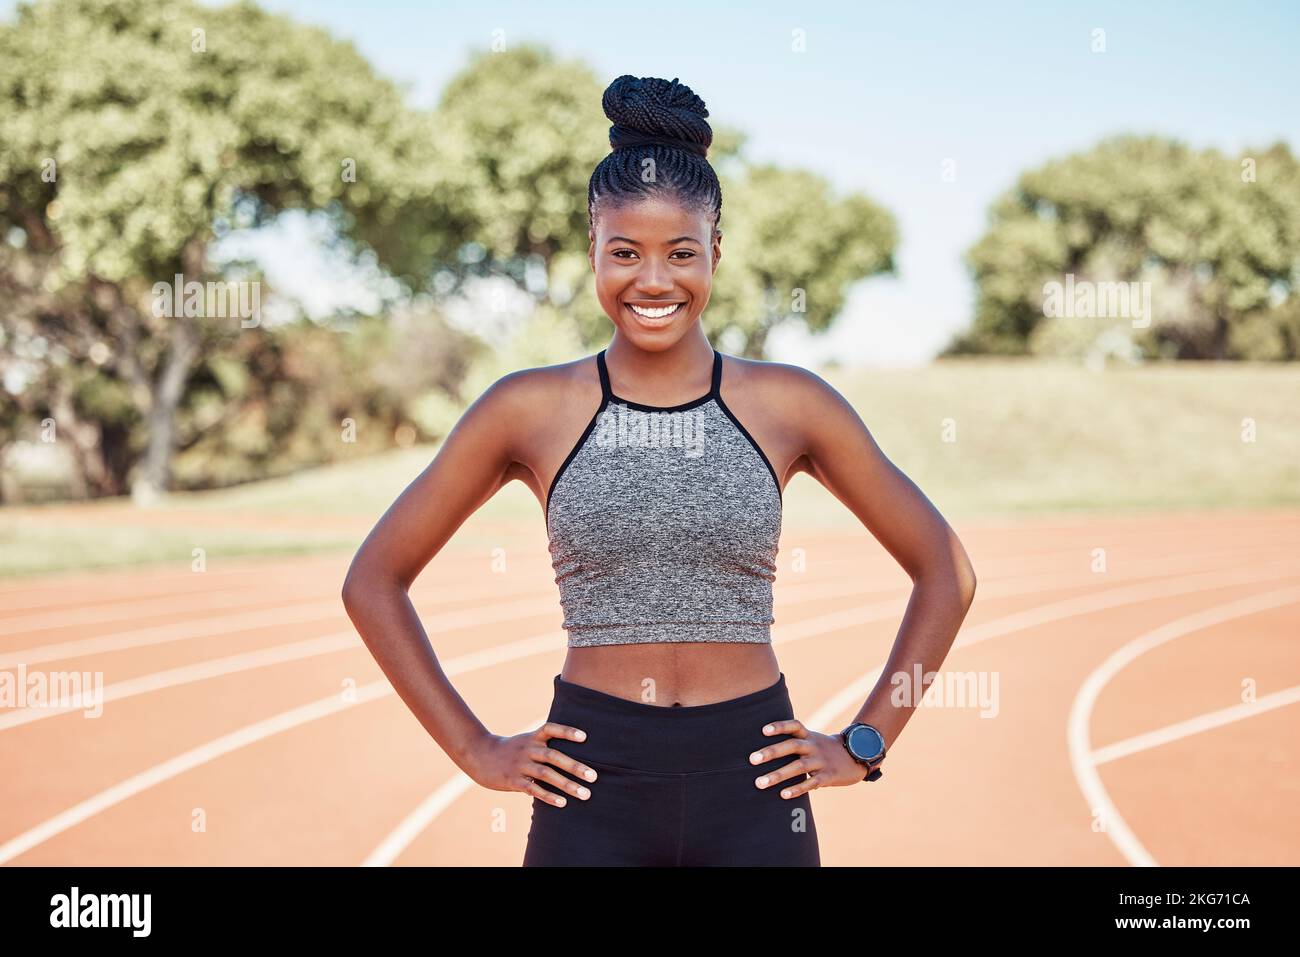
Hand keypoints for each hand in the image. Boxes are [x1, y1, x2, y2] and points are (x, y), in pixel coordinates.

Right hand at [469, 724, 599, 807]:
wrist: (480, 756)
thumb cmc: (512, 750)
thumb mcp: (526, 740)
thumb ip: (545, 744)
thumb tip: (572, 752)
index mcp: (533, 737)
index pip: (551, 729)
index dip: (567, 732)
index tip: (584, 737)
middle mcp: (528, 749)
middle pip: (553, 756)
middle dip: (575, 766)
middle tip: (594, 777)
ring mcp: (520, 765)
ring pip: (546, 774)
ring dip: (567, 785)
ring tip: (585, 794)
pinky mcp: (513, 781)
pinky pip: (533, 789)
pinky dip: (548, 796)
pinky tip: (562, 803)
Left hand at [748, 718, 873, 797]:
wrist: (855, 758)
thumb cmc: (823, 750)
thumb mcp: (811, 740)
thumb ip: (793, 742)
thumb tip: (763, 748)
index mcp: (809, 736)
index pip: (794, 726)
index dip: (780, 726)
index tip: (763, 730)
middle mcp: (814, 746)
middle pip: (792, 746)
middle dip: (771, 752)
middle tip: (752, 759)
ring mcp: (822, 761)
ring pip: (799, 767)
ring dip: (778, 775)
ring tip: (760, 783)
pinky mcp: (829, 776)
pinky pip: (812, 783)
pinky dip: (797, 788)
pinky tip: (783, 795)